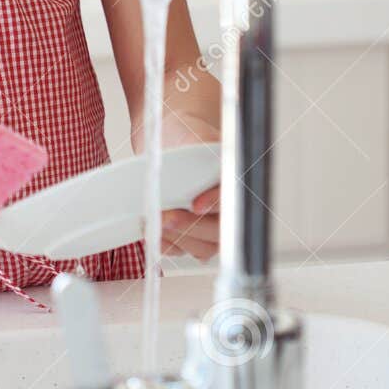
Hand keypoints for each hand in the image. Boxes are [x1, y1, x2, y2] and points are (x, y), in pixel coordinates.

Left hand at [135, 104, 221, 262]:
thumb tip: (195, 168)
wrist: (171, 142)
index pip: (233, 196)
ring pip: (204, 247)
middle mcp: (230, 207)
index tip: (196, 205)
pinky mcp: (194, 237)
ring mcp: (213, 225)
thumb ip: (197, 150)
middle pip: (220, 230)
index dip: (216, 202)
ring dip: (176, 238)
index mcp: (236, 178)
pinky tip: (152, 230)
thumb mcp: (193, 136)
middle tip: (165, 217)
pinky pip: (186, 252)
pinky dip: (168, 244)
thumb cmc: (186, 137)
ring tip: (153, 222)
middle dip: (190, 226)